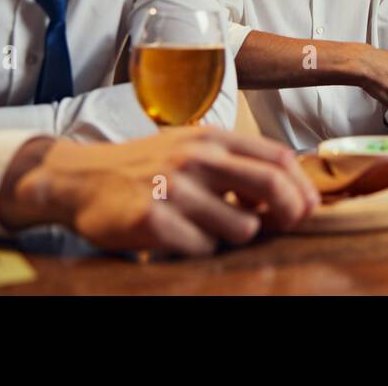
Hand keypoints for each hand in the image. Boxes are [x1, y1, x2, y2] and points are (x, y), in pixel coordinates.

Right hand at [0, 128, 319, 256]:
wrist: (79, 178)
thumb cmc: (144, 167)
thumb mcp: (190, 148)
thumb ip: (234, 162)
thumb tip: (288, 192)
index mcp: (210, 138)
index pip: (277, 158)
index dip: (301, 186)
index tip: (308, 207)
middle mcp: (196, 158)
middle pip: (270, 185)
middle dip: (290, 212)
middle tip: (289, 227)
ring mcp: (174, 188)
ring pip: (241, 227)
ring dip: (236, 237)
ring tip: (212, 230)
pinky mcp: (153, 220)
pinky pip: (202, 248)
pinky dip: (201, 250)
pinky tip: (181, 238)